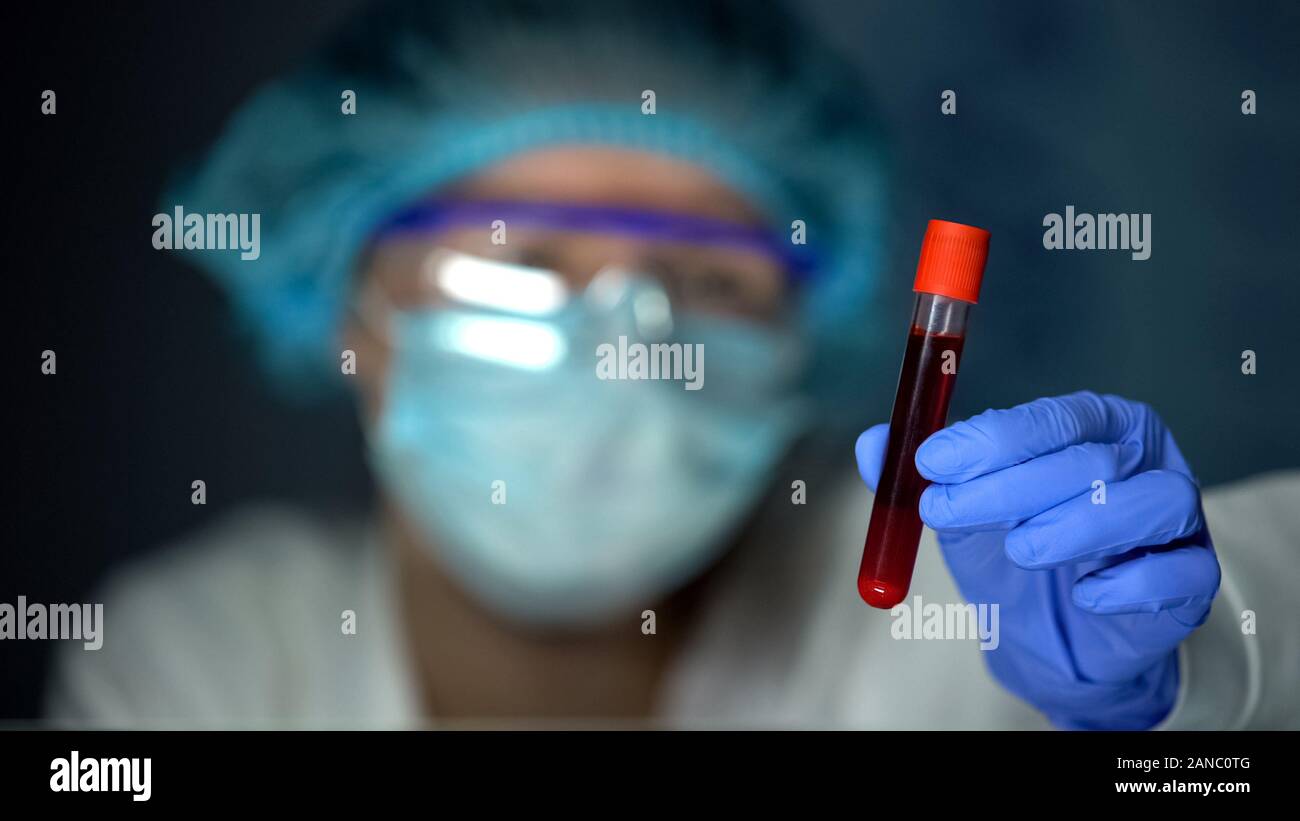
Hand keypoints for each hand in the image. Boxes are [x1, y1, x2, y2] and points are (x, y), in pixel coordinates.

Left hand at [855, 391, 1219, 728]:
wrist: (1062, 635)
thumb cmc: (1020, 549)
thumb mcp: (964, 509)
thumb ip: (920, 474)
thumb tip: (872, 443)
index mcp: (1094, 423)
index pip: (1050, 419)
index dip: (990, 440)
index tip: (931, 463)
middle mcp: (1144, 458)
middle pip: (1091, 459)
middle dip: (1009, 486)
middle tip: (944, 511)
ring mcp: (1179, 517)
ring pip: (1150, 502)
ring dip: (1075, 526)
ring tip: (1019, 549)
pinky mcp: (1195, 577)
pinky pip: (1182, 572)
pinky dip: (1129, 583)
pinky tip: (1086, 594)